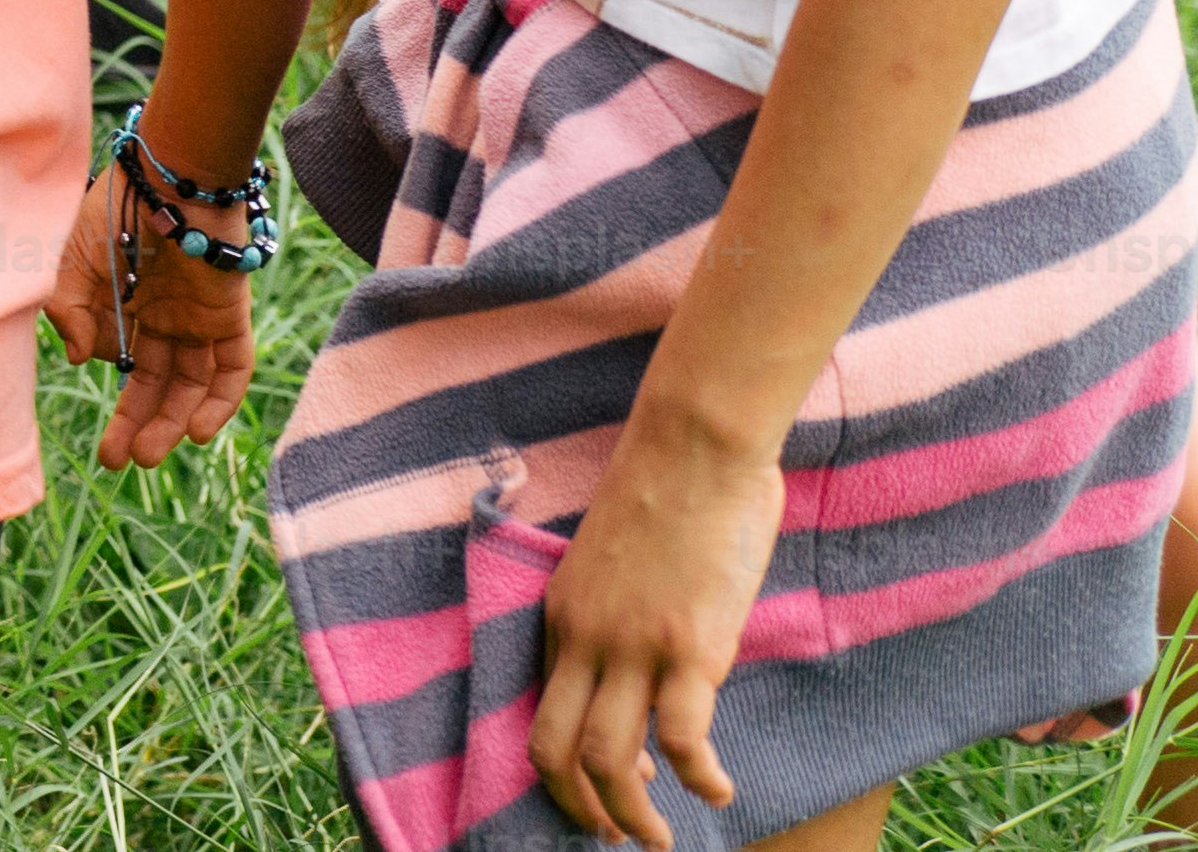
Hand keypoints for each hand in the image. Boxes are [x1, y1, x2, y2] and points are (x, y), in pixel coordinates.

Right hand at [39, 156, 262, 468]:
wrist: (168, 175)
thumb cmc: (114, 207)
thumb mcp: (68, 260)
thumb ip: (66, 308)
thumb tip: (79, 359)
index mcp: (127, 303)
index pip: (122, 361)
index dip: (113, 394)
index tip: (97, 419)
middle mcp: (166, 317)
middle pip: (157, 385)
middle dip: (138, 426)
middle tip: (118, 462)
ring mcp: (199, 319)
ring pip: (192, 386)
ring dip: (172, 423)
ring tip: (150, 457)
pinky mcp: (230, 316)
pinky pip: (232, 369)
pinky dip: (218, 403)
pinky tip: (195, 430)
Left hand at [524, 420, 781, 847]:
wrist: (694, 447)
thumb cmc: (667, 494)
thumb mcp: (616, 562)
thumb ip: (621, 613)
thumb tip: (652, 662)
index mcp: (561, 617)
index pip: (541, 716)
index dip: (565, 769)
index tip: (607, 789)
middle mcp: (584, 637)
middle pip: (554, 751)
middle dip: (579, 809)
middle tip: (614, 838)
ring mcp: (634, 645)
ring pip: (610, 760)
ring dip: (633, 816)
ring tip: (660, 840)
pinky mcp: (690, 646)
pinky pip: (683, 739)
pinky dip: (699, 779)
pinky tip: (719, 791)